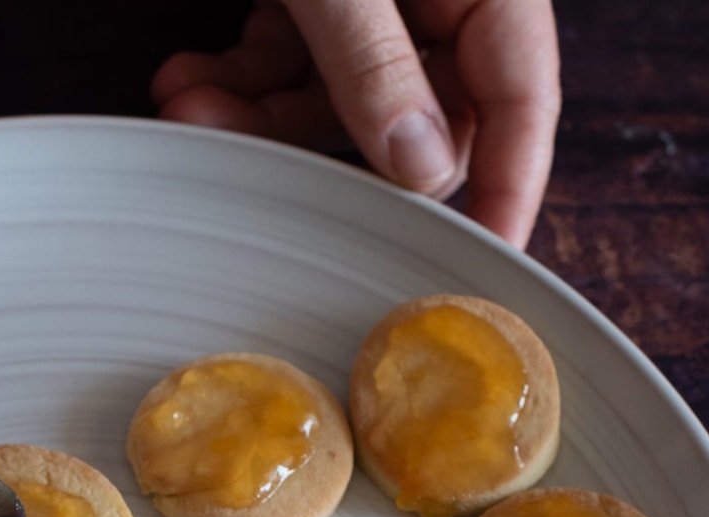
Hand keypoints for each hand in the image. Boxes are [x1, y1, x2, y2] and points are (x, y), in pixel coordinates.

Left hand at [153, 0, 559, 248]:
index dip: (503, 189)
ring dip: (259, 113)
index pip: (522, 101)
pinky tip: (187, 77)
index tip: (478, 269)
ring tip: (187, 102)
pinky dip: (241, 75)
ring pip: (337, 92)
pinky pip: (295, 55)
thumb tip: (420, 168)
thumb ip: (375, 62)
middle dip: (321, 144)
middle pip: (414, 109)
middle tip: (248, 159)